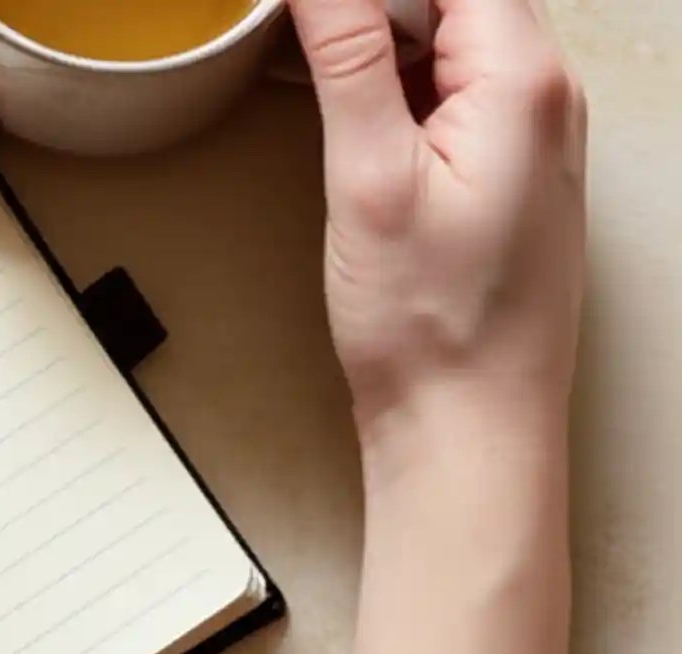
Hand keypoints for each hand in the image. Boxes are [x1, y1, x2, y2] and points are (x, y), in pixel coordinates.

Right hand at [291, 2, 585, 653]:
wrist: (468, 427)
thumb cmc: (436, 326)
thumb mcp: (371, 178)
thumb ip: (348, 57)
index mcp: (522, 81)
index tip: (301, 6)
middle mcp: (541, 97)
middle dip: (372, 4)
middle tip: (296, 27)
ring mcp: (525, 135)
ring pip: (450, 37)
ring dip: (377, 29)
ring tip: (302, 48)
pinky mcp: (499, 171)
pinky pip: (448, 89)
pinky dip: (391, 77)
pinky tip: (338, 92)